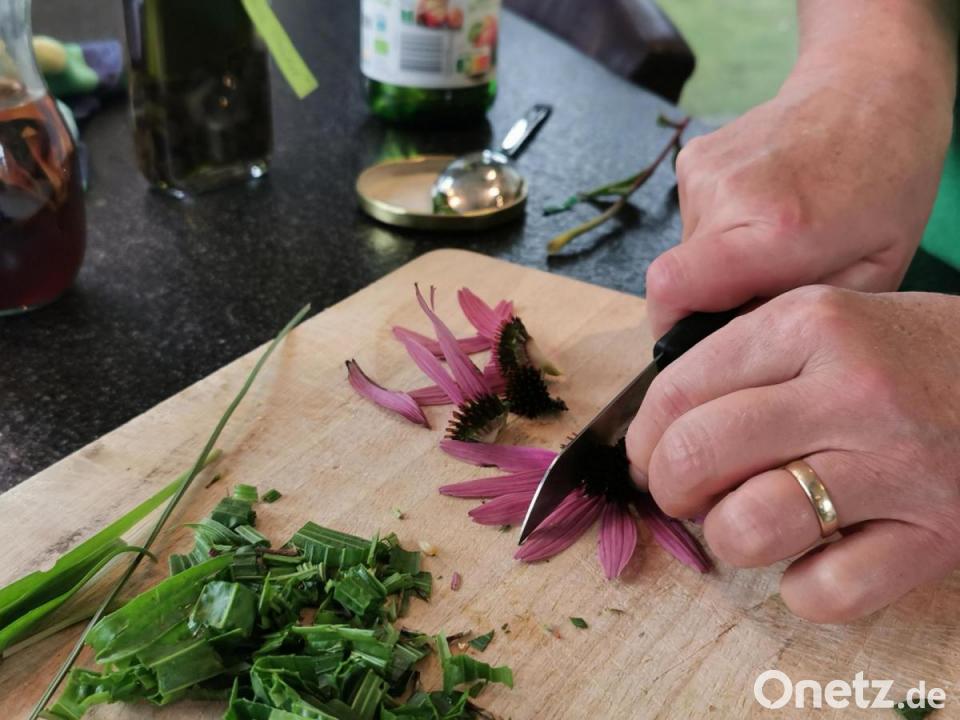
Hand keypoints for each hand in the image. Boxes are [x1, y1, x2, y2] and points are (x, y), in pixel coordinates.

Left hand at [625, 286, 959, 621]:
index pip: (678, 391)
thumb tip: (656, 431)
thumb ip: (743, 361)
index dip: (644, 437)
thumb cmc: (909, 357)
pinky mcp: (938, 536)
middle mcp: (851, 390)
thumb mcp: (828, 323)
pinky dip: (804, 588)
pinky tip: (819, 557)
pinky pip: (827, 591)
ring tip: (754, 521)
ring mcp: (897, 466)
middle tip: (688, 492)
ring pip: (749, 526)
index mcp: (811, 324)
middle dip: (669, 487)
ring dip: (730, 537)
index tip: (649, 455)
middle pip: (697, 454)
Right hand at [645, 48, 954, 337]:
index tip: (698, 340)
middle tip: (763, 286)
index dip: (672, 326)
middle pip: (677, 281)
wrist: (870, 89)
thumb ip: (796, 315)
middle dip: (710, 299)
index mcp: (778, 228)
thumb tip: (734, 340)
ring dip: (719, 262)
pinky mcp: (692, 158)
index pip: (673, 289)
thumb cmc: (886, 183)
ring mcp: (704, 170)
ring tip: (772, 239)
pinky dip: (719, 230)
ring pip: (684, 252)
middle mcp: (729, 195)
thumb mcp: (872, 272)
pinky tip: (761, 208)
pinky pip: (691, 221)